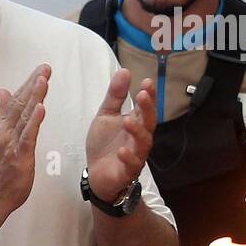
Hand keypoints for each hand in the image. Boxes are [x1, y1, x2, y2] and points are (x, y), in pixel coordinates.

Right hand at [0, 63, 48, 213]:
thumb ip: (2, 114)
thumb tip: (2, 92)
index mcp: (2, 126)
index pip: (16, 100)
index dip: (28, 84)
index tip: (40, 69)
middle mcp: (5, 131)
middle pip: (21, 103)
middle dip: (34, 83)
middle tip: (45, 67)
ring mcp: (11, 143)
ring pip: (24, 115)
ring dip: (34, 96)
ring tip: (43, 80)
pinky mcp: (19, 155)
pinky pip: (27, 136)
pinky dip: (34, 121)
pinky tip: (40, 108)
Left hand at [85, 69, 155, 200]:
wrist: (96, 174)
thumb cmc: (105, 145)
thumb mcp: (106, 115)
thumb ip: (115, 96)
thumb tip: (125, 70)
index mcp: (136, 123)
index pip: (146, 107)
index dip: (149, 96)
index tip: (147, 82)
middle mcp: (139, 139)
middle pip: (149, 123)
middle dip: (148, 109)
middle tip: (143, 95)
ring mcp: (135, 155)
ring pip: (143, 144)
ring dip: (138, 132)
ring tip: (129, 121)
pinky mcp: (126, 172)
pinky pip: (132, 165)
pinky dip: (128, 158)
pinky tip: (122, 150)